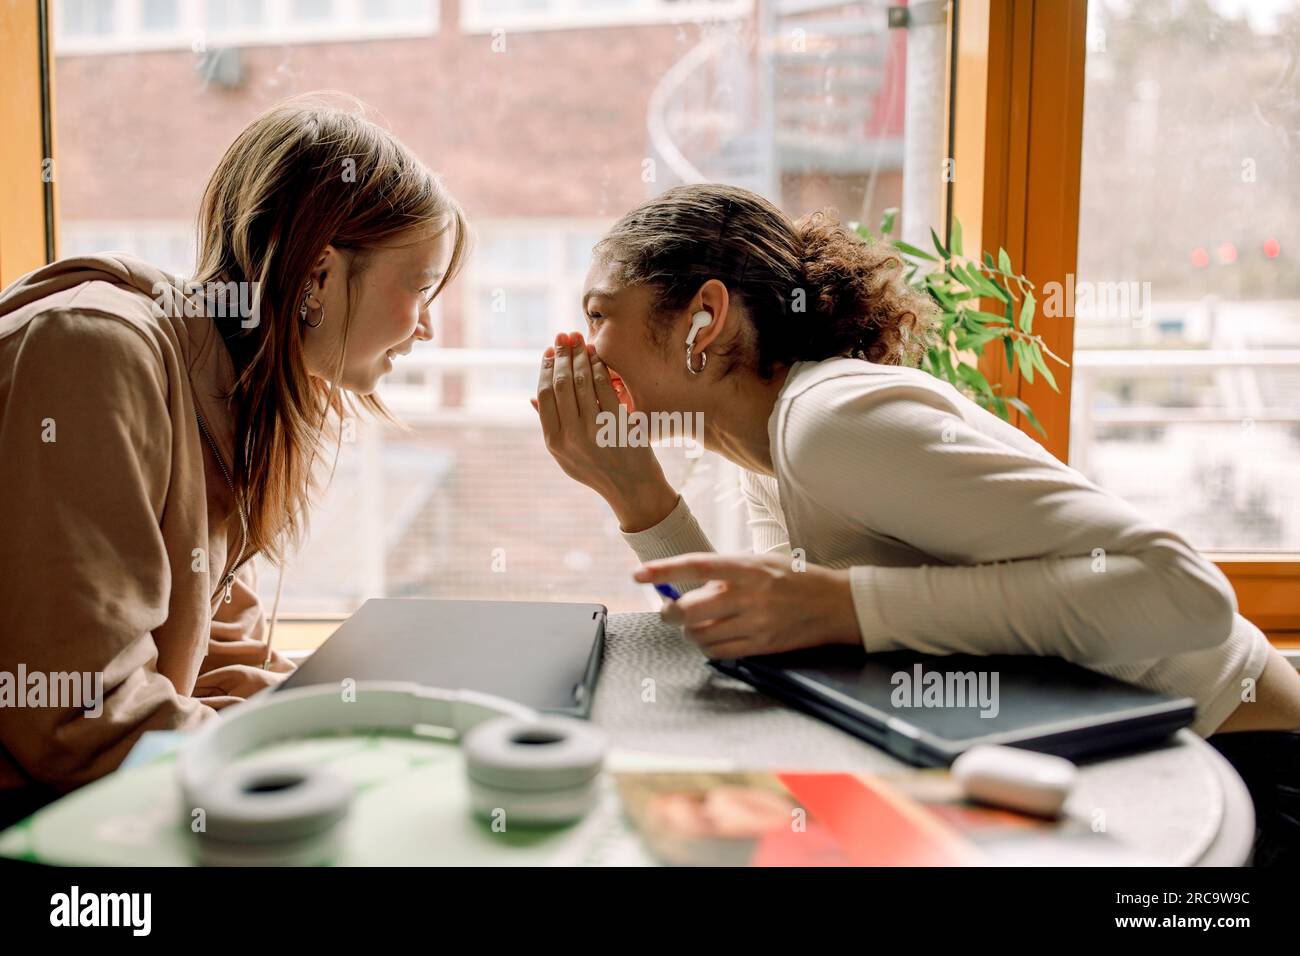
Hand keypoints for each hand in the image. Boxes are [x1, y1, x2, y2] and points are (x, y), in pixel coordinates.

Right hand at [533, 331, 677, 530]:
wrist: (632, 488)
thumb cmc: (597, 469)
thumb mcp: (566, 456)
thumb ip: (551, 426)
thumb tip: (533, 398)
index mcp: (555, 442)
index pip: (544, 395)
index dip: (545, 370)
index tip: (549, 353)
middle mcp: (571, 436)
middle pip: (560, 384)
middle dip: (561, 355)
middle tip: (563, 338)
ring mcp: (594, 430)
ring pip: (581, 381)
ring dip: (579, 356)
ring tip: (580, 342)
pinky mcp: (616, 424)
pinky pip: (604, 386)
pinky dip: (599, 367)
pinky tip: (597, 357)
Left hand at [633, 552, 862, 657]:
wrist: (836, 605)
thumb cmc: (795, 578)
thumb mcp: (761, 563)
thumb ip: (725, 572)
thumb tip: (685, 584)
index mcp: (748, 567)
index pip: (696, 565)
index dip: (663, 570)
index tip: (638, 574)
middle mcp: (750, 595)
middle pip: (690, 610)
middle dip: (669, 612)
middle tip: (667, 610)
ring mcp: (756, 623)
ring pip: (700, 634)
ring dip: (688, 631)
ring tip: (694, 624)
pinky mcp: (762, 646)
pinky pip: (718, 652)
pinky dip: (707, 646)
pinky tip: (711, 637)